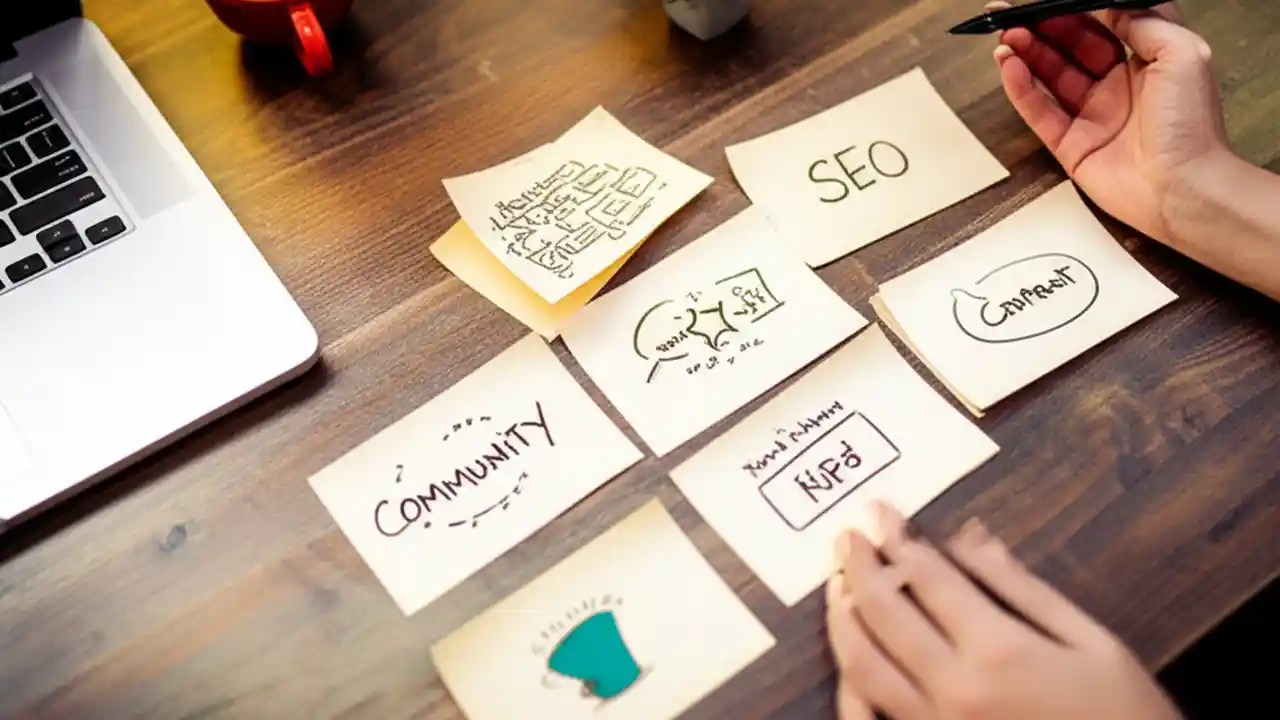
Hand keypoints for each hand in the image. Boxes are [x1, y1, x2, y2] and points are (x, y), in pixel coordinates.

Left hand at [826, 503, 1182, 719]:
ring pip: (862, 666)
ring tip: (837, 585)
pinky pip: (868, 719)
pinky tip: (846, 659)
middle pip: (883, 613)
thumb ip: (1022, 588)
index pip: (925, 577)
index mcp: (997, 650)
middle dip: (858, 566)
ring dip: (841, 619)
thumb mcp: (1092, 644)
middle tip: (846, 536)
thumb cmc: (1125, 716)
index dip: (896, 538)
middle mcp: (953, 689)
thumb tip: (970, 535)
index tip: (879, 512)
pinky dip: (849, 688)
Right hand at [989, 1, 1228, 243]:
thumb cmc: (1191, 125)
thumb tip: (1108, 4)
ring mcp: (1092, 115)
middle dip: (1041, 28)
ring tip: (1005, 37)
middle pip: (1071, 47)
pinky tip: (1009, 67)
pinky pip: (1039, 111)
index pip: (1103, 25)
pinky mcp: (1070, 145)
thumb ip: (1143, 21)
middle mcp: (1117, 86)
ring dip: (1026, 53)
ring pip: (1049, 75)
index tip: (1051, 0)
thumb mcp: (1182, 53)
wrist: (1182, 188)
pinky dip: (1021, 89)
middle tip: (1013, 15)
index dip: (1075, 9)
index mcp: (1146, 61)